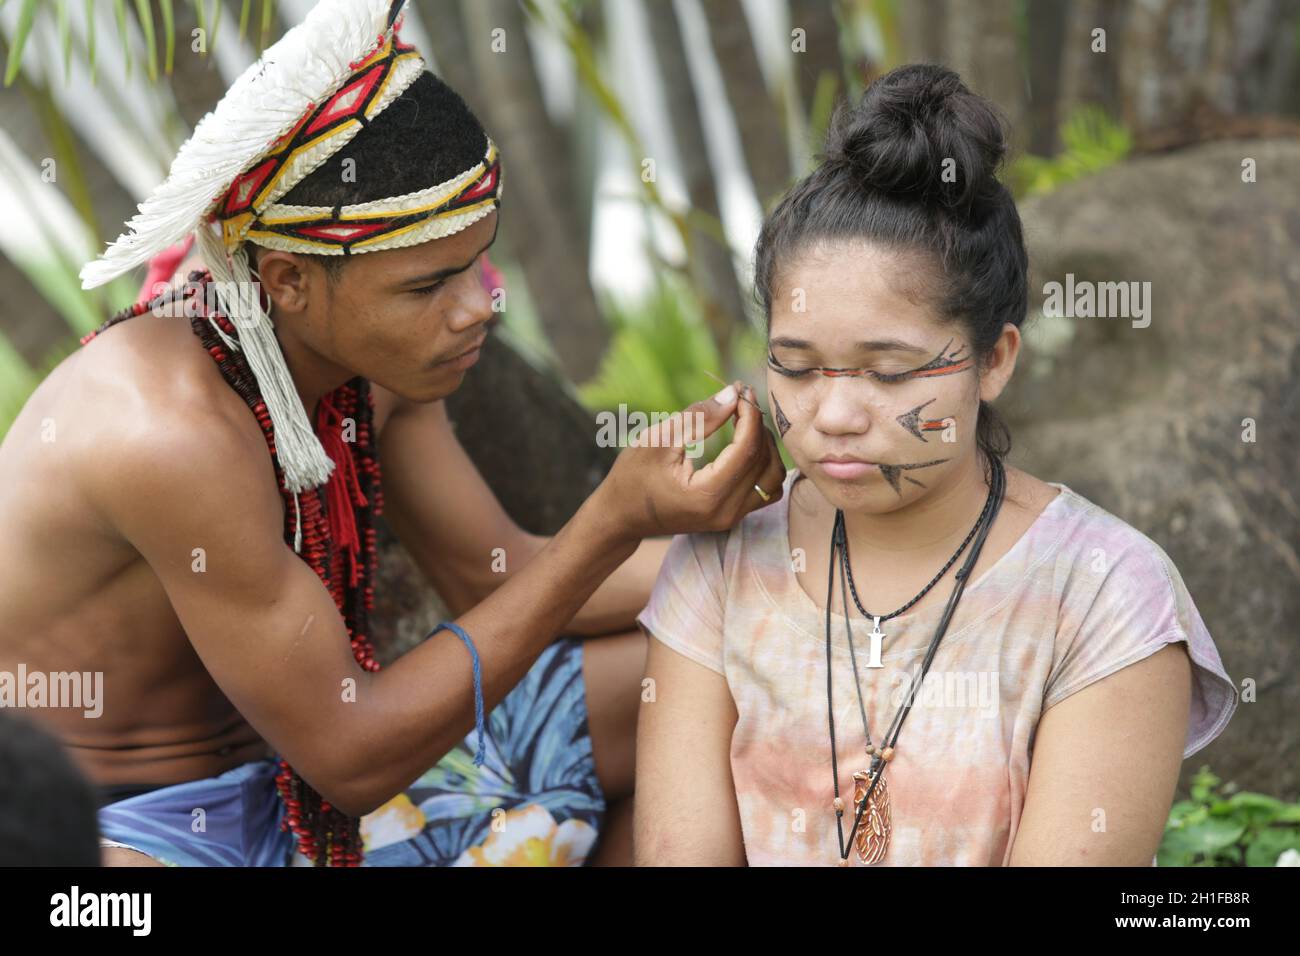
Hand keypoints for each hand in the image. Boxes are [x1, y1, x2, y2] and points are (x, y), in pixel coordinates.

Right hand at [597, 381, 785, 540]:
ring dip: (766, 445)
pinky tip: (747, 443)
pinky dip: (764, 463)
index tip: (740, 390)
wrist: (620, 516)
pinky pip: (765, 488)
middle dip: (758, 425)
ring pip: (772, 477)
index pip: (747, 449)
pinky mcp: (732, 516)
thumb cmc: (632, 476)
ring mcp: (731, 518)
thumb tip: (733, 393)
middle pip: (763, 461)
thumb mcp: (659, 439)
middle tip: (741, 399)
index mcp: (707, 495)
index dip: (749, 415)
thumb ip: (698, 417)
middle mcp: (726, 512)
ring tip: (745, 421)